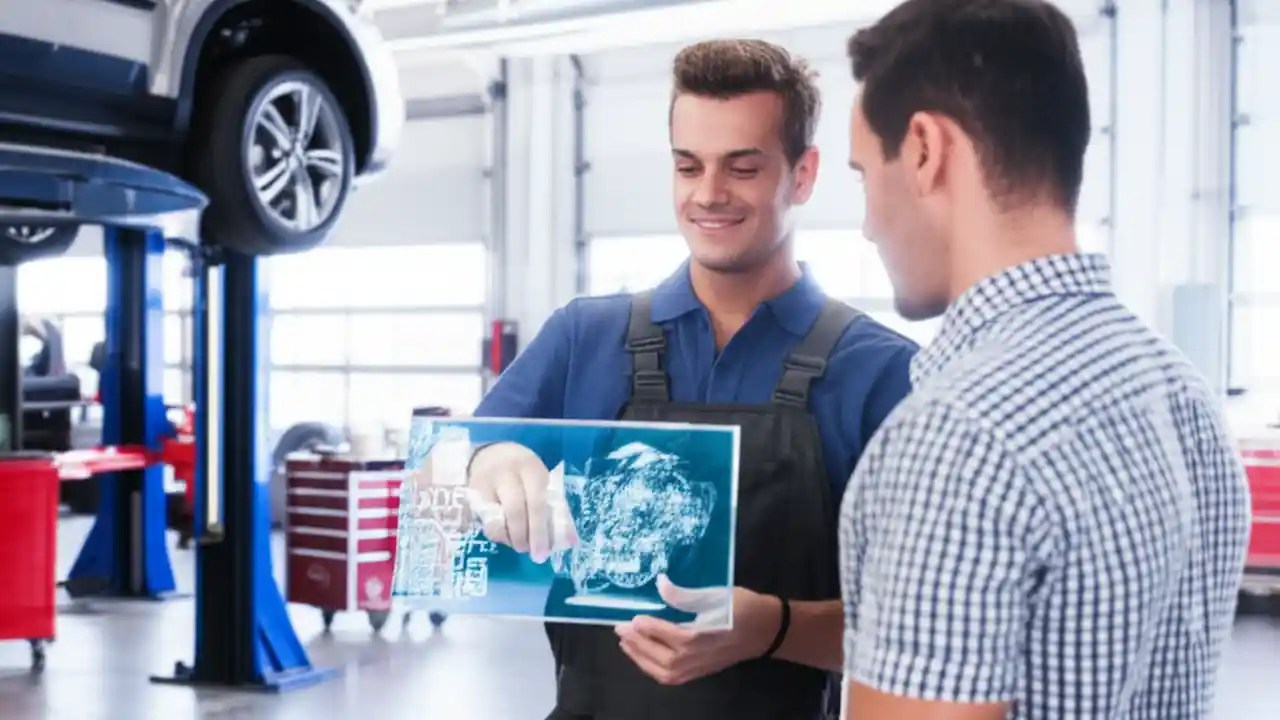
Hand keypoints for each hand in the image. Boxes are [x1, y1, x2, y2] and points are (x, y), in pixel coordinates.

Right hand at [465, 442, 576, 562]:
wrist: (491, 452)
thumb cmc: (524, 472)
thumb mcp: (542, 482)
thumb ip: (556, 509)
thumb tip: (570, 541)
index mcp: (531, 469)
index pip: (537, 502)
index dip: (541, 530)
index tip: (545, 552)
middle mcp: (507, 473)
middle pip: (515, 511)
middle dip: (525, 537)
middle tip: (532, 554)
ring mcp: (486, 482)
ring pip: (496, 518)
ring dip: (510, 538)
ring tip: (519, 545)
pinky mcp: (472, 493)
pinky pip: (484, 520)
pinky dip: (497, 533)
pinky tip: (506, 536)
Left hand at [614, 574, 780, 685]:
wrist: (767, 630)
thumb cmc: (743, 608)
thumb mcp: (715, 595)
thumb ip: (684, 594)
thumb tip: (660, 583)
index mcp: (700, 638)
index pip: (666, 635)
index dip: (647, 627)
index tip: (632, 617)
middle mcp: (696, 658)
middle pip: (660, 658)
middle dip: (638, 643)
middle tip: (620, 628)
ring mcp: (698, 668)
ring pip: (663, 672)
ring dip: (641, 658)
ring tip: (626, 643)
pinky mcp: (700, 672)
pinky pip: (671, 677)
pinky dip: (653, 668)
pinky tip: (644, 656)